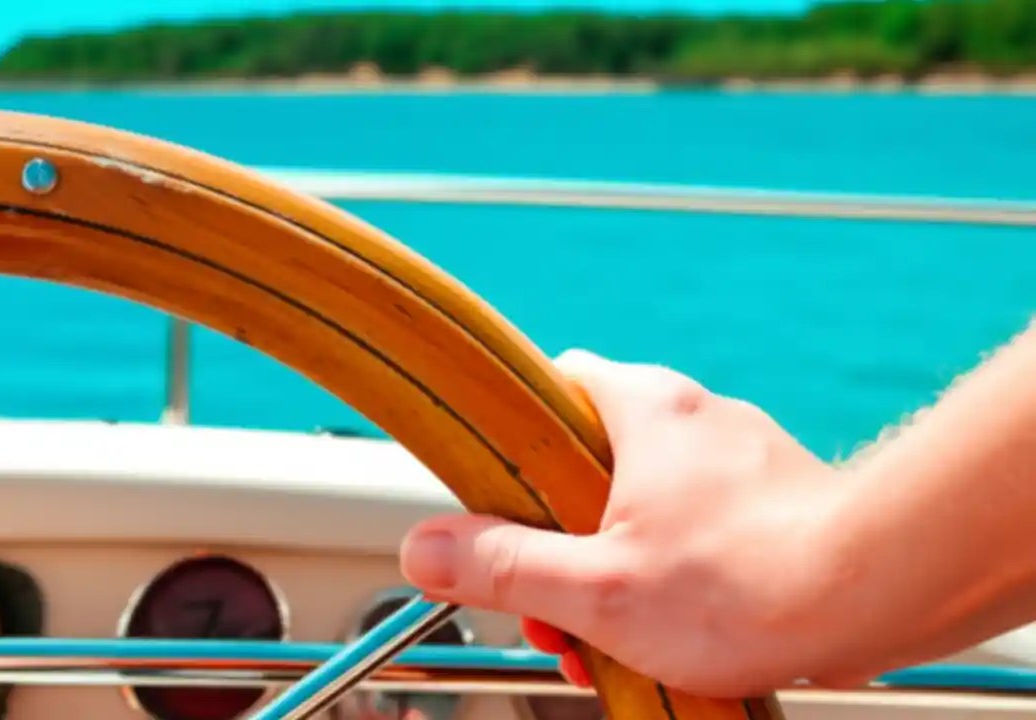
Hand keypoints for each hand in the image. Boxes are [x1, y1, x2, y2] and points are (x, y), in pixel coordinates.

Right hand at [399, 349, 853, 696]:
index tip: (495, 487)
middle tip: (556, 598)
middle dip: (563, 537)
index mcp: (645, 410)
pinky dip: (672, 570)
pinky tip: (674, 626)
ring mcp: (738, 457)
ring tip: (615, 633)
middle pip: (592, 459)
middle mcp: (694, 418)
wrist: (882, 596)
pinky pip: (698, 525)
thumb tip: (424, 548)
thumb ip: (502, 567)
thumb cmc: (750, 584)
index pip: (555, 382)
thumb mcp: (596, 589)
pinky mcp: (773, 500)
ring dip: (615, 563)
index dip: (514, 435)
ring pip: (645, 501)